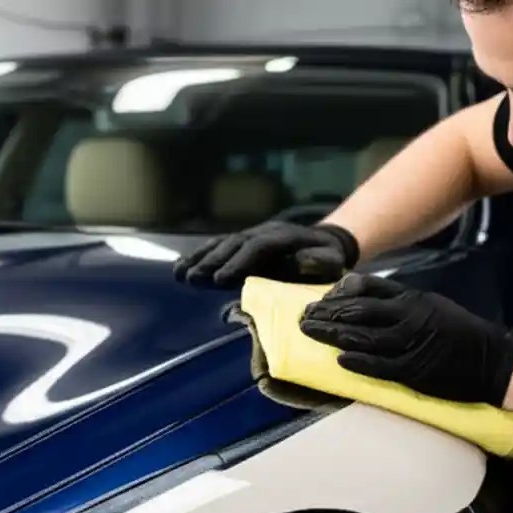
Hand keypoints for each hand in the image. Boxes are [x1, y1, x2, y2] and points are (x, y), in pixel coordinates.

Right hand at [174, 220, 359, 286]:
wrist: (326, 241)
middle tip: (193, 278)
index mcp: (285, 237)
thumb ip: (317, 262)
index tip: (220, 280)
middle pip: (234, 244)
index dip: (238, 262)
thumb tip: (297, 262)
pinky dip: (199, 257)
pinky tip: (181, 269)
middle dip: (212, 261)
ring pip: (222, 244)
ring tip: (180, 274)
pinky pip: (219, 247)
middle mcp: (264, 232)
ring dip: (200, 259)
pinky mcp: (243, 243)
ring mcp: (252, 235)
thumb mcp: (332, 261)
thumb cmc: (329, 259)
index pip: (258, 247)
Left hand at [298, 273, 512, 405]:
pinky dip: (358, 362)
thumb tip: (351, 290)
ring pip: (364, 337)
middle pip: (358, 312)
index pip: (365, 291)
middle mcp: (409, 318)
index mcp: (411, 300)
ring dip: (333, 336)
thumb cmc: (455, 331)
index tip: (316, 302)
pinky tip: (339, 360)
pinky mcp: (415, 371)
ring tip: (310, 334)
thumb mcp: (427, 304)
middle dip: (326, 315)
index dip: (336, 295)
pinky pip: (381, 366)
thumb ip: (393, 298)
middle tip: (302, 319)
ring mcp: (412, 345)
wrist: (491, 360)